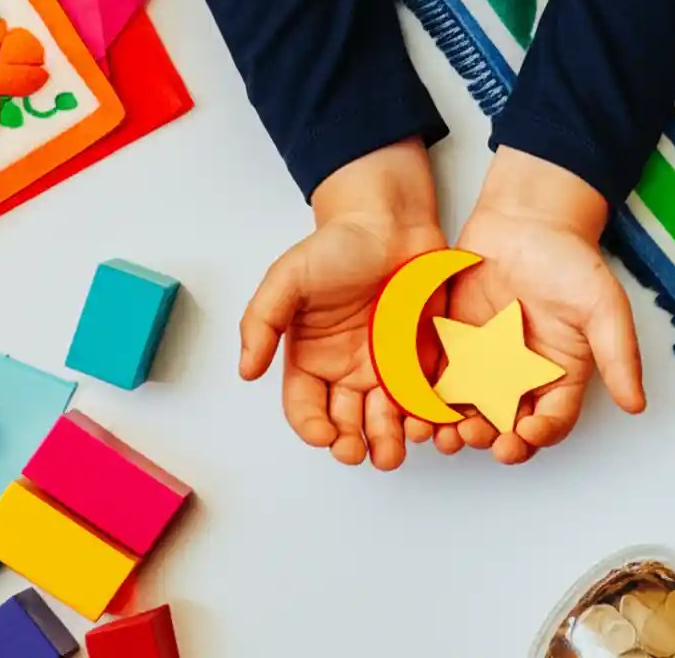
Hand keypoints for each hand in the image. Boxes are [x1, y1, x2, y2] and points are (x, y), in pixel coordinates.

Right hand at [240, 138, 445, 469]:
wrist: (391, 222)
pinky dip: (427, 416)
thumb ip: (262, 322)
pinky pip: (425, 399)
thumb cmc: (337, 246)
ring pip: (387, 421)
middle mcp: (347, 371)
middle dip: (354, 445)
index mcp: (311, 359)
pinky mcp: (424, 361)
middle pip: (347, 424)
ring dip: (390, 439)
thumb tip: (246, 371)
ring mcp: (388, 369)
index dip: (313, 429)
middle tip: (362, 452)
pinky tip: (427, 421)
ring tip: (396, 445)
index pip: (306, 409)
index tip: (328, 436)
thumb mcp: (287, 278)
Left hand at [435, 147, 645, 462]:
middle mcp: (522, 379)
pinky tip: (419, 408)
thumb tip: (636, 403)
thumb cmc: (569, 260)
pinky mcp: (454, 347)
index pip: (551, 422)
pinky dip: (430, 401)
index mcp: (560, 376)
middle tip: (477, 435)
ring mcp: (485, 365)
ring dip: (455, 429)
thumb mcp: (603, 306)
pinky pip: (439, 382)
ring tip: (444, 434)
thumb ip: (619, 354)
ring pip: (468, 412)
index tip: (523, 434)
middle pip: (505, 427)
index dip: (538, 436)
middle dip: (490, 438)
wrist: (525, 220)